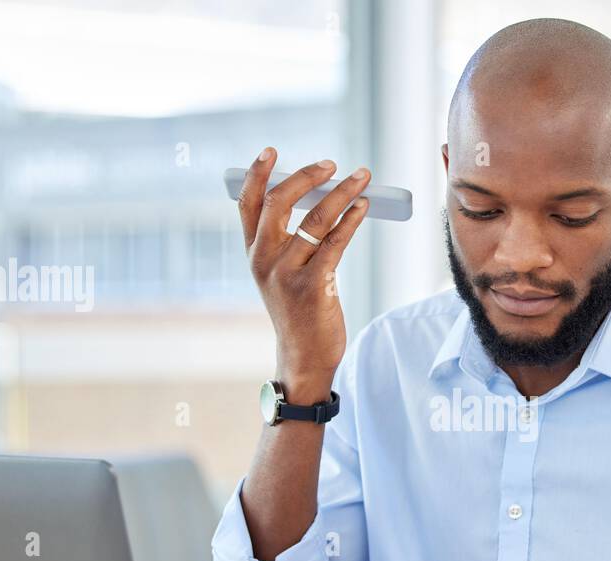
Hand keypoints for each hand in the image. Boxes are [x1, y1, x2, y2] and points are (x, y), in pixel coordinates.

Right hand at [237, 148, 371, 400]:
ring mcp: (287, 274)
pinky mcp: (313, 286)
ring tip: (362, 177)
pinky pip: (335, 242)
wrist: (303, 357)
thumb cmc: (299, 313)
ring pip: (315, 219)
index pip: (248, 205)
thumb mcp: (281, 276)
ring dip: (342, 193)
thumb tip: (320, 200)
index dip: (257, 174)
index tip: (270, 152)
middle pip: (279, 202)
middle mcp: (265, 261)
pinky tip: (363, 207)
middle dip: (307, 176)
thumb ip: (288, 243)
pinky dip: (351, 219)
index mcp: (254, 255)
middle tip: (332, 164)